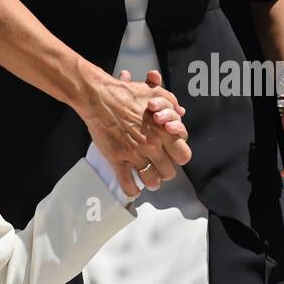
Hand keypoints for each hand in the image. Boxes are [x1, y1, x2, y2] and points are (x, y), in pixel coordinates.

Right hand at [83, 68, 191, 197]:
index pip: (183, 155)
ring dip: (151, 182)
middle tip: (159, 169)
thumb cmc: (127, 94)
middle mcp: (152, 145)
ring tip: (148, 181)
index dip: (178, 157)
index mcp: (164, 131)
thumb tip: (181, 112)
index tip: (172, 156)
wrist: (100, 98)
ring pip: (150, 180)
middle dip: (165, 172)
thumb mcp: (156, 93)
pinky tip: (132, 190)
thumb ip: (171, 104)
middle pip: (168, 172)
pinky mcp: (117, 158)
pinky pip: (127, 183)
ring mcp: (134, 154)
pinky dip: (131, 190)